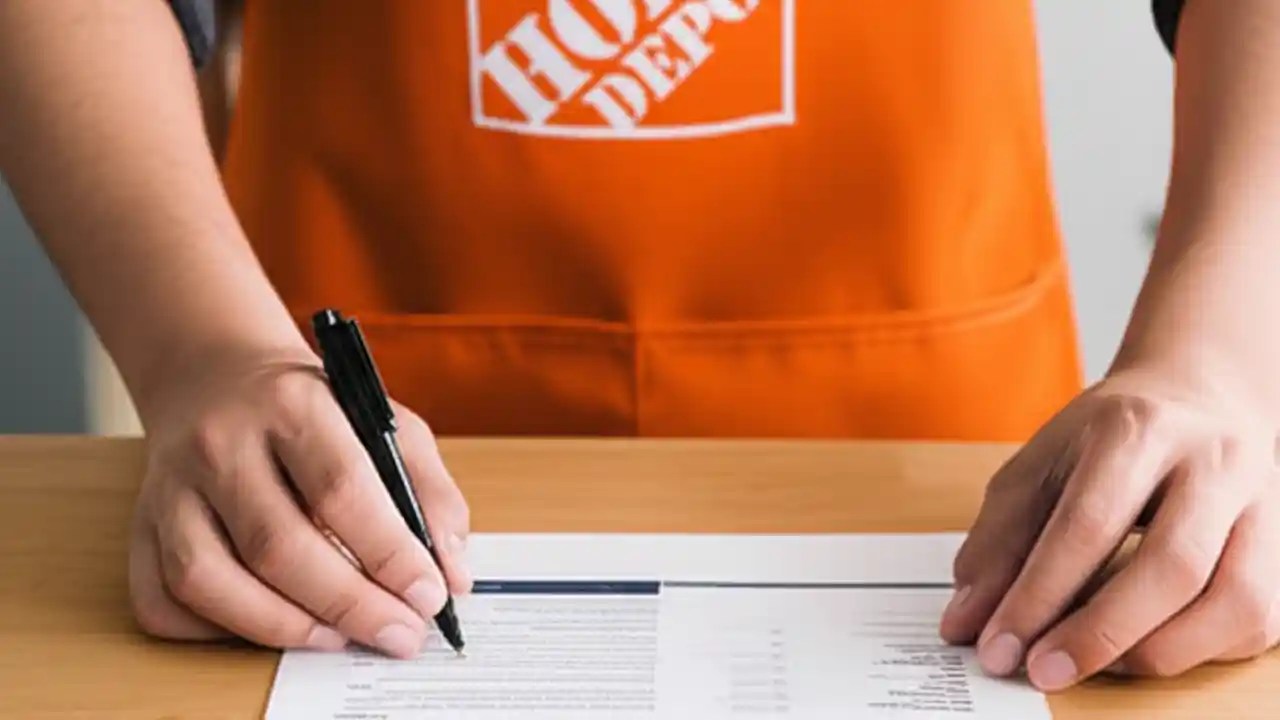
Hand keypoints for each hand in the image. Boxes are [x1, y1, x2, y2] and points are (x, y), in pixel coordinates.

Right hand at [127, 345, 470, 657]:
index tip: (429, 596)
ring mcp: (170, 487)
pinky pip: (163, 600)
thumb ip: (428, 493)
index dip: (389, 553)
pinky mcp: (140, 526)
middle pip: (279, 544)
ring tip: (339, 638)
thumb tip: (452, 574)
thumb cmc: (312, 409)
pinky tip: (270, 625)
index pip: (341, 488)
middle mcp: (221, 442)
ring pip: (210, 579)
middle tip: (399, 635)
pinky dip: (216, 630)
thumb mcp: (383, 423)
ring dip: (284, 626)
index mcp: (292, 403)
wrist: (216, 376)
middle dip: (349, 604)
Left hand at [941, 368, 1279, 689]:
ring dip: (1154, 652)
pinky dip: (1198, 650)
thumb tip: (964, 623)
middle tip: (1043, 671)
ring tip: (1093, 664)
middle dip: (1099, 634)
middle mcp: (1213, 463)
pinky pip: (1257, 619)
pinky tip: (1144, 648)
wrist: (1200, 396)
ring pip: (1232, 601)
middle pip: (1170, 566)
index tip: (998, 646)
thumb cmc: (1110, 438)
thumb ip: (997, 543)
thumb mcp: (1038, 466)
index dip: (1038, 595)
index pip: (1087, 524)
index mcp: (1137, 431)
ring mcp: (1263, 506)